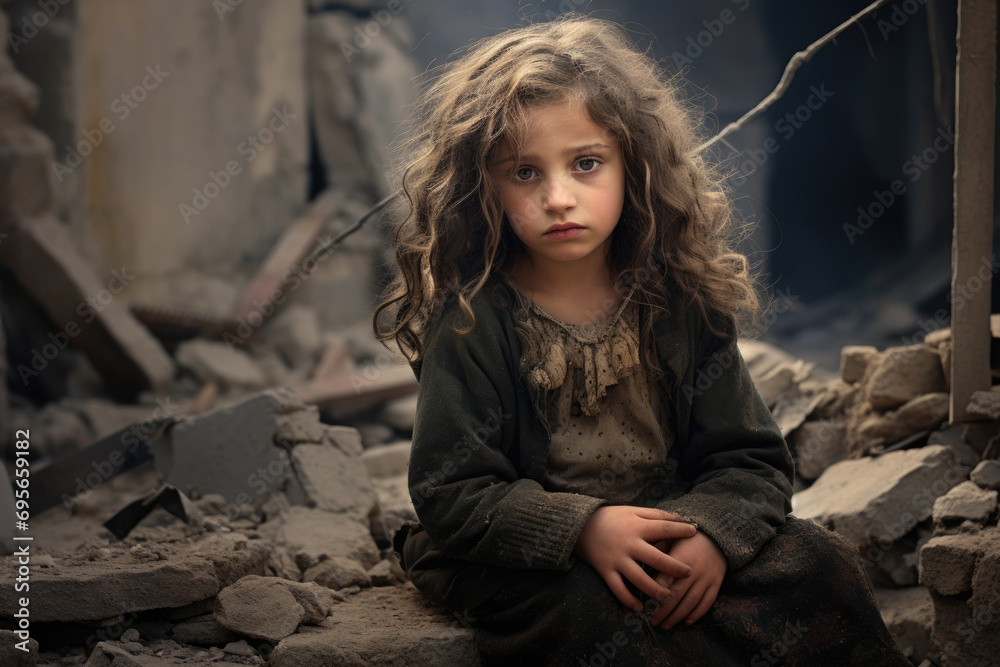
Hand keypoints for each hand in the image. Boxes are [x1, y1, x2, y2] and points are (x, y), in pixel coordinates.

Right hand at [573, 506, 697, 610]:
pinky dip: (628, 600)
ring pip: (638, 578)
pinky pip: (618, 589)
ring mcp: (617, 559)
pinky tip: (639, 607)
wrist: (580, 525)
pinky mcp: (605, 571)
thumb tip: (680, 518)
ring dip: (655, 590)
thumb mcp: (633, 510)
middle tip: (688, 573)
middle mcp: (628, 544)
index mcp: (636, 526)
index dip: (680, 530)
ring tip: (668, 596)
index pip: (663, 528)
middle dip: (674, 567)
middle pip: (655, 558)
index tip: (695, 532)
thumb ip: (656, 515)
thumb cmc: (612, 517)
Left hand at [648, 530, 726, 628]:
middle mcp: (693, 570)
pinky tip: (687, 621)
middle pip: (676, 595)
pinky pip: (707, 601)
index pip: (664, 580)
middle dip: (663, 611)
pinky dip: (698, 613)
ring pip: (691, 602)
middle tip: (652, 622)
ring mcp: (706, 578)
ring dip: (677, 616)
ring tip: (666, 625)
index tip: (644, 606)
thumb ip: (658, 548)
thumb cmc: (688, 536)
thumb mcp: (672, 537)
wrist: (718, 534)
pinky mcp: (716, 583)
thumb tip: (639, 557)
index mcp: (680, 558)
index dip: (654, 594)